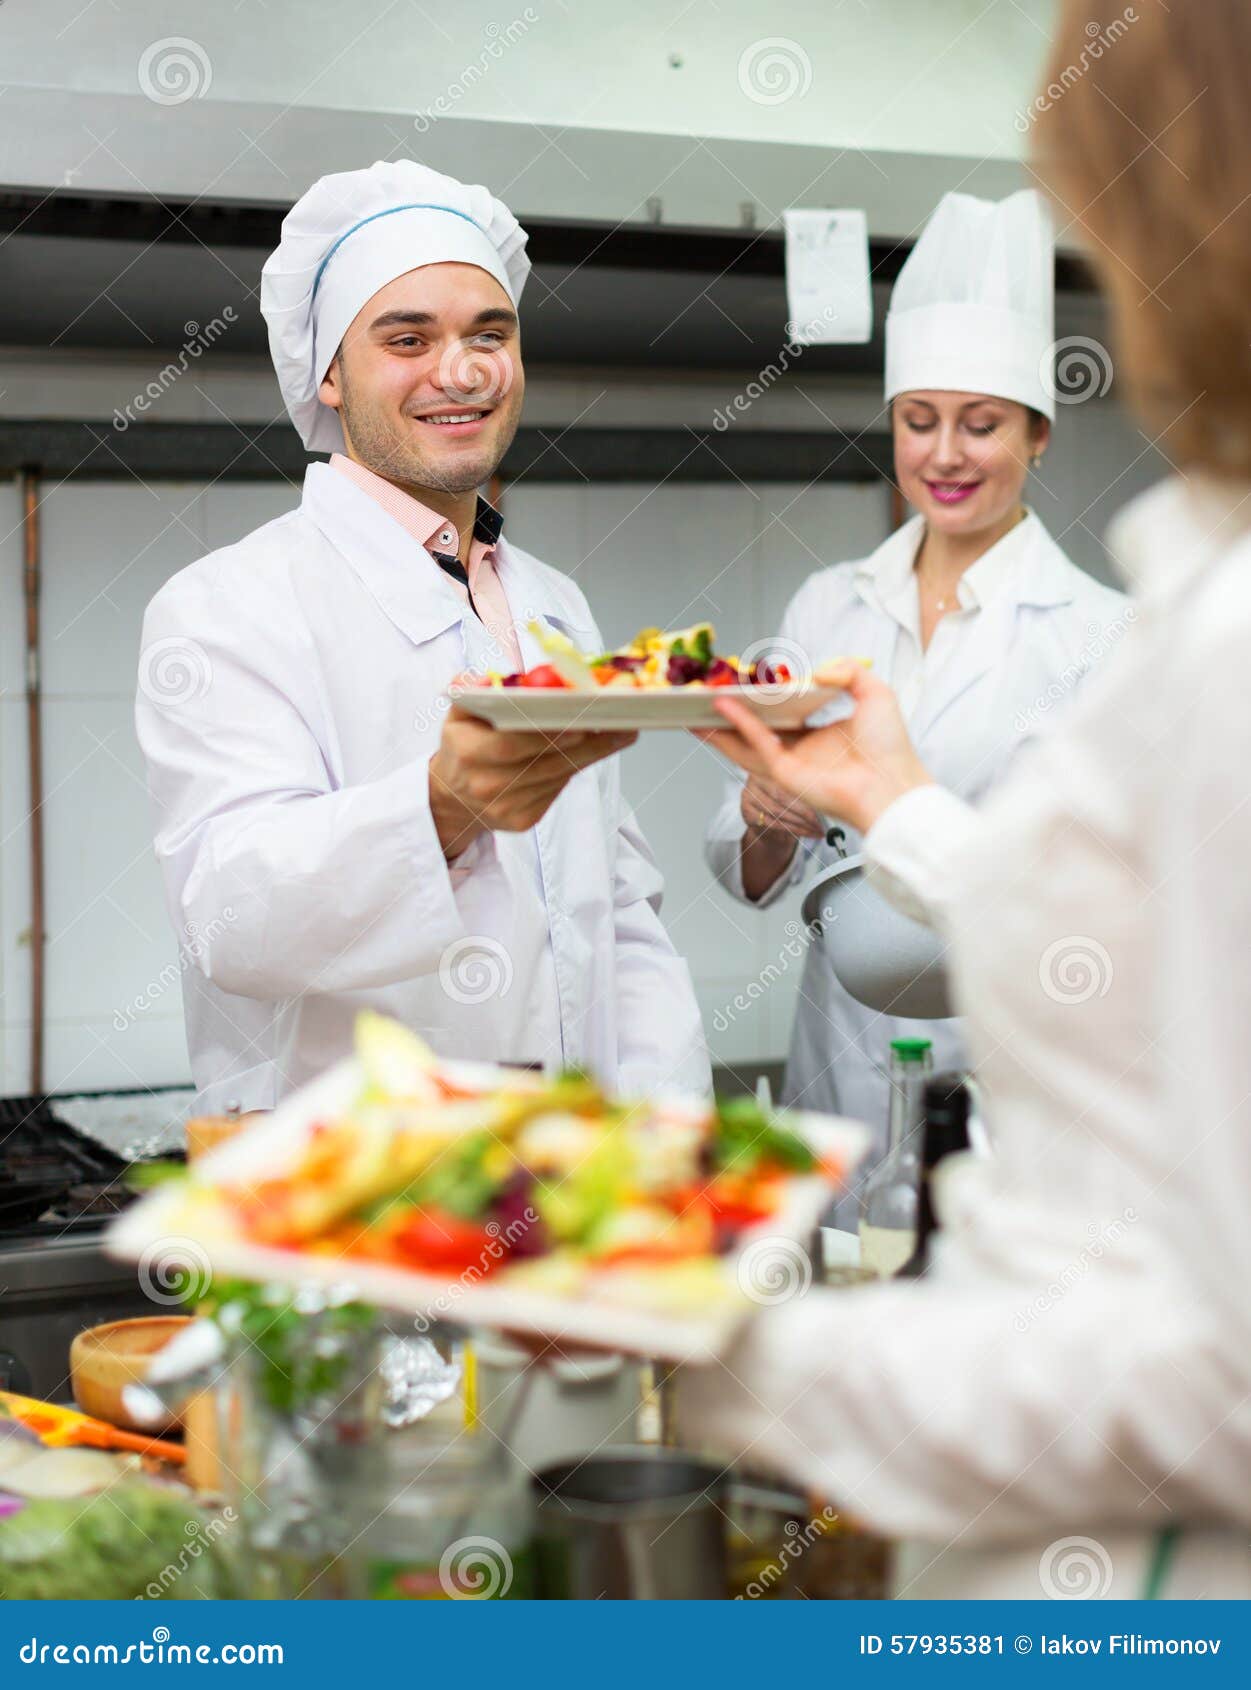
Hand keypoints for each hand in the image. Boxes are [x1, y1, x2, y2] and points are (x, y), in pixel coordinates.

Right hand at [430, 705, 636, 858]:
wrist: (453, 797)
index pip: (511, 744)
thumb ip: (473, 690)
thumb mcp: (459, 713)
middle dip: (585, 743)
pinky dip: (576, 767)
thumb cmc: (463, 745)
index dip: (545, 735)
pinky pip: (556, 790)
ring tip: (621, 732)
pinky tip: (597, 749)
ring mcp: (506, 808)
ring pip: (558, 777)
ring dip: (592, 754)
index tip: (580, 723)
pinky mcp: (522, 821)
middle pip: (544, 763)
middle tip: (619, 723)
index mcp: (467, 753)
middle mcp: (486, 785)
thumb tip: (500, 679)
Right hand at [699, 667, 931, 836]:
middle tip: (704, 697)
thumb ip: (847, 671)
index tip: (741, 683)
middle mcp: (801, 751)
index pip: (781, 716)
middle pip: (754, 730)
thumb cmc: (890, 746)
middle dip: (727, 715)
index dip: (760, 700)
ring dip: (718, 727)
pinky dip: (738, 725)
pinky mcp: (785, 774)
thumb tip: (815, 670)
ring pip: (744, 743)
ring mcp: (790, 764)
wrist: (894, 784)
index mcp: (819, 736)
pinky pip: (756, 744)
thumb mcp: (874, 693)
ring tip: (691, 711)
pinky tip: (722, 706)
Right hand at [740, 774, 824, 842]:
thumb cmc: (784, 798)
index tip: (823, 804)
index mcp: (770, 764)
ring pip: (778, 813)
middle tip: (821, 823)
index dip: (806, 794)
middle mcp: (755, 778)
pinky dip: (792, 830)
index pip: (789, 781)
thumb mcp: (794, 786)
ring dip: (801, 824)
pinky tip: (805, 832)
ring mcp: (748, 796)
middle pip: (782, 798)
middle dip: (805, 813)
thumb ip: (803, 786)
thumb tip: (824, 796)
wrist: (767, 815)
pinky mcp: (747, 812)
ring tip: (816, 830)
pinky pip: (772, 824)